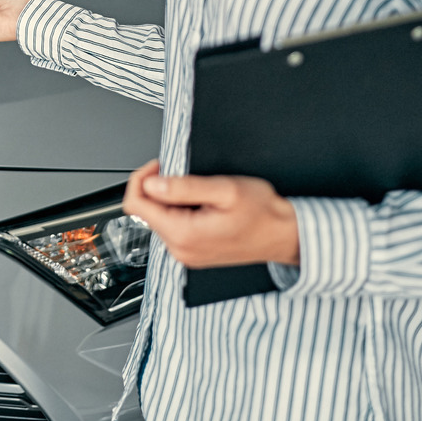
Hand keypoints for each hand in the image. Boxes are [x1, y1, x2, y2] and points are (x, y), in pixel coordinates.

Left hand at [122, 160, 299, 268]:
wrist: (285, 235)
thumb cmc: (264, 214)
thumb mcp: (225, 190)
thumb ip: (184, 187)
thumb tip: (151, 183)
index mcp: (183, 234)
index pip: (136, 205)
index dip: (142, 178)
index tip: (158, 166)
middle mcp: (180, 249)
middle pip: (146, 211)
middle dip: (157, 187)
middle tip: (182, 174)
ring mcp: (186, 253)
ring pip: (159, 218)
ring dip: (171, 199)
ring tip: (200, 191)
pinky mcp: (194, 252)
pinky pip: (174, 226)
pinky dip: (181, 210)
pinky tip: (203, 205)